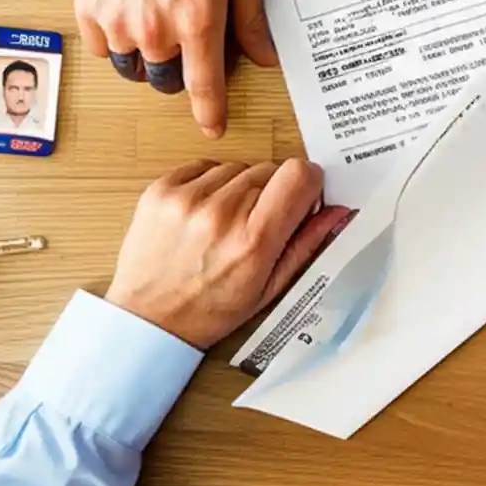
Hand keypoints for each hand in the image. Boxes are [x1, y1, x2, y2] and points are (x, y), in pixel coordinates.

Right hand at [74, 0, 276, 138]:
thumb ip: (251, 15)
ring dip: (146, 56)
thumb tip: (264, 55)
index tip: (212, 126)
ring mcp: (118, 20)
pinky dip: (116, 39)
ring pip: (133, 67)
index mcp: (198, 20)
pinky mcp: (88, 6)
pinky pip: (103, 46)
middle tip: (185, 41)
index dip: (209, 112)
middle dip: (179, 72)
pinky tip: (129, 12)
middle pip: (166, 82)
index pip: (204, 87)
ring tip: (157, 23)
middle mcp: (155, 29)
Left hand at [105, 159, 352, 348]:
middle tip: (254, 224)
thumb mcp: (269, 287)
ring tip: (224, 223)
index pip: (299, 175)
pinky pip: (204, 166)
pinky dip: (208, 184)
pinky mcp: (160, 190)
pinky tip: (202, 214)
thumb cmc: (209, 309)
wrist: (147, 319)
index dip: (306, 183)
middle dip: (271, 192)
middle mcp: (221, 214)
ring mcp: (187, 199)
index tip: (300, 198)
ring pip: (238, 167)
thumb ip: (307, 243)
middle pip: (270, 169)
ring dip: (238, 188)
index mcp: (254, 242)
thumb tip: (338, 211)